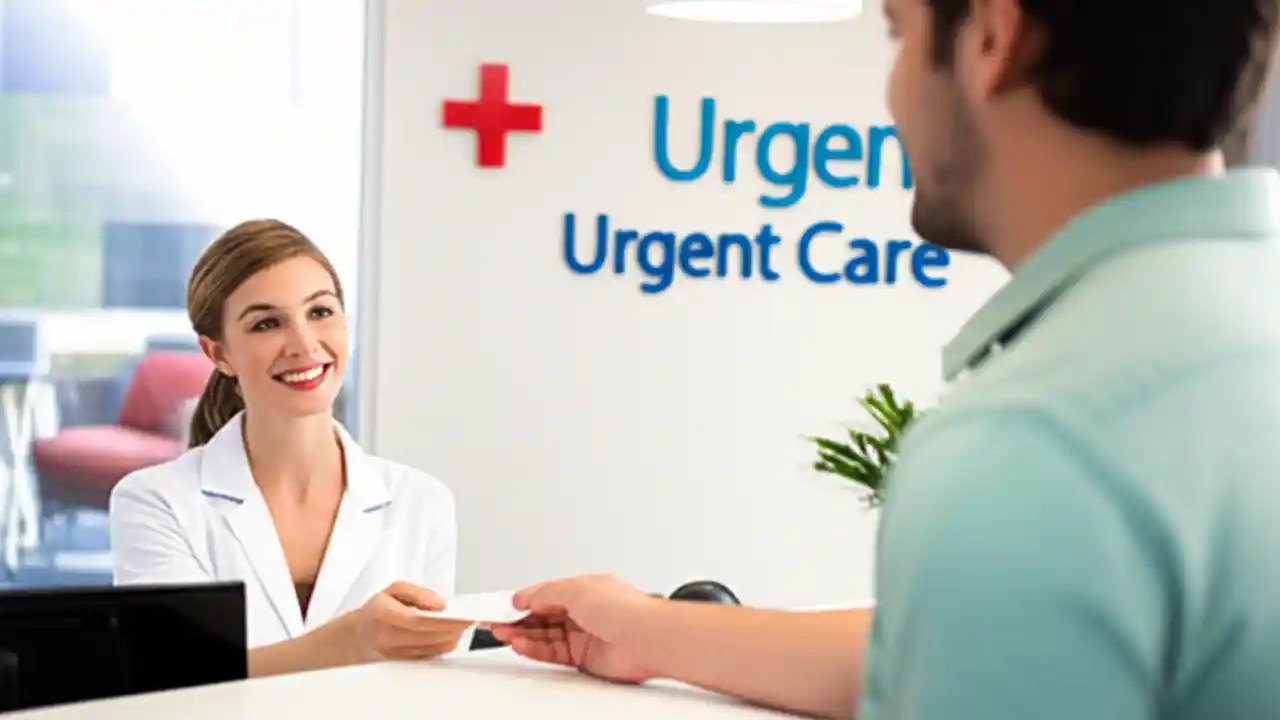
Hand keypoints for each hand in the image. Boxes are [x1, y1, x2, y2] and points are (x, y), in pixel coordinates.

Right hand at [342, 581, 470, 662]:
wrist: (359, 635)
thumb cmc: (378, 611)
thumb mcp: (394, 590)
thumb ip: (418, 593)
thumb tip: (439, 604)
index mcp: (383, 614)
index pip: (417, 620)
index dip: (443, 619)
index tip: (462, 615)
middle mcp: (388, 637)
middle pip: (430, 637)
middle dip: (453, 628)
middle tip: (468, 618)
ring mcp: (396, 654)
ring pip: (434, 649)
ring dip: (452, 637)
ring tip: (459, 624)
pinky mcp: (405, 663)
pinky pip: (432, 656)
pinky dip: (445, 645)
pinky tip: (449, 634)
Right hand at [489, 574, 659, 683]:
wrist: (647, 639)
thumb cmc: (626, 609)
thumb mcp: (576, 589)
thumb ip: (545, 593)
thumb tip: (523, 596)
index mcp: (585, 589)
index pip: (547, 593)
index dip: (524, 599)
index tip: (503, 604)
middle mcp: (584, 611)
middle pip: (543, 615)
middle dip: (518, 618)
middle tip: (496, 620)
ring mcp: (584, 634)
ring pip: (545, 635)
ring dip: (523, 634)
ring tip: (503, 633)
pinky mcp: (584, 657)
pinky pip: (552, 652)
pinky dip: (534, 649)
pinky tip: (521, 645)